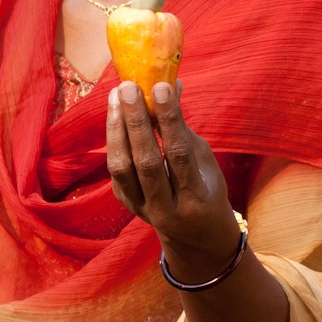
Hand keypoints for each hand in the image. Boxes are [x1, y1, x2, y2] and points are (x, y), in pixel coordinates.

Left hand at [106, 79, 235, 256]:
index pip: (178, 154)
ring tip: (116, 96)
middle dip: (136, 120)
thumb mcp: (205, 161)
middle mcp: (166, 209)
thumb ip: (183, 128)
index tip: (161, 87)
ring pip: (122, 168)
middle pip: (145, 162)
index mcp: (195, 199)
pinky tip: (115, 115)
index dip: (169, 119)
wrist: (195, 237)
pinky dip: (115, 141)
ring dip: (117, 129)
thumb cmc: (206, 189)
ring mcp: (142, 210)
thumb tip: (169, 84)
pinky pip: (116, 171)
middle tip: (129, 87)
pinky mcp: (126, 204)